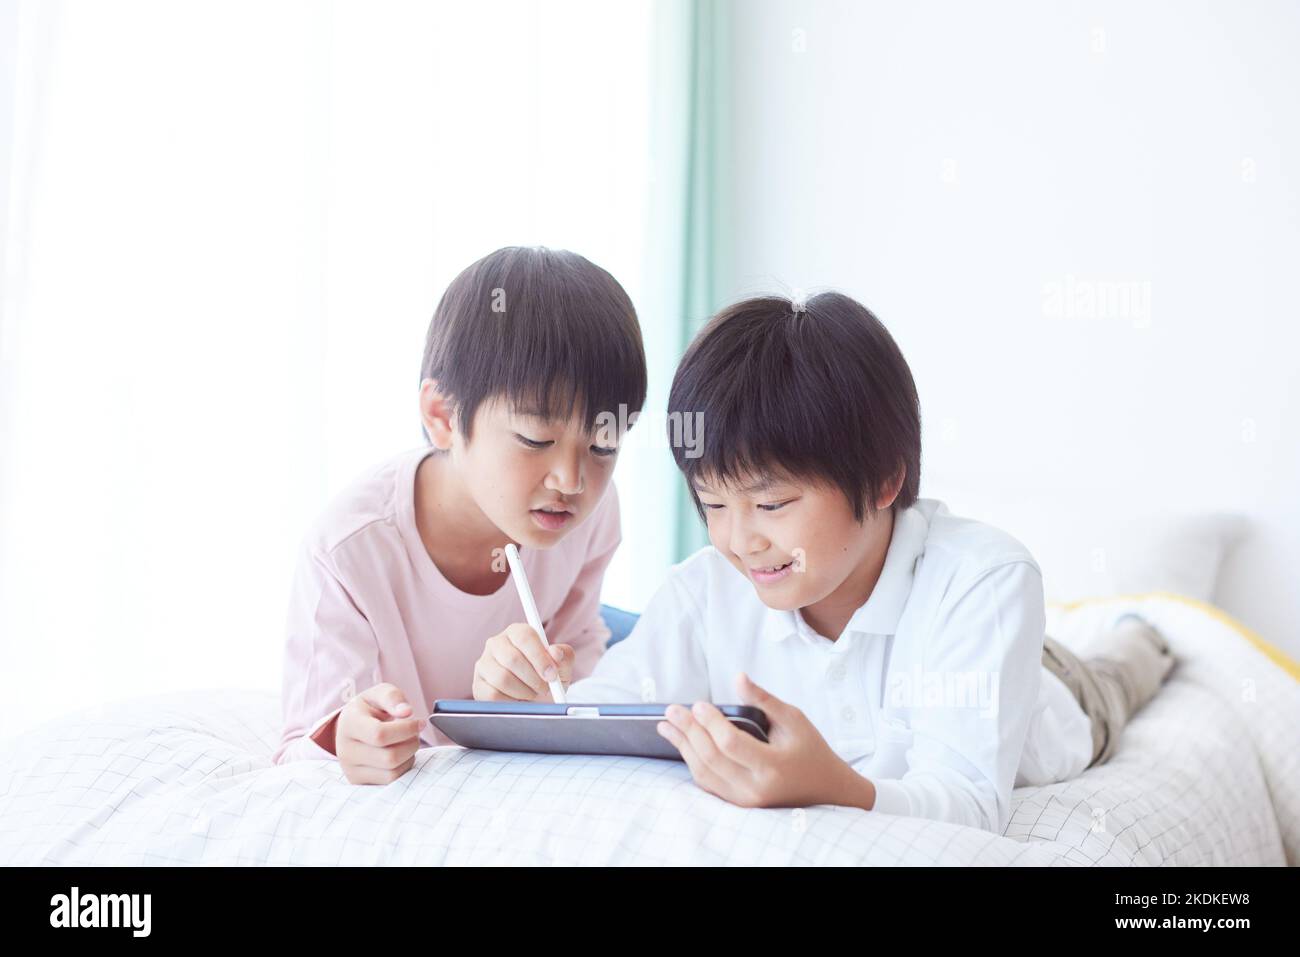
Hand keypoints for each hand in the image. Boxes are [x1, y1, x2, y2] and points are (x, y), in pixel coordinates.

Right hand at [335, 683, 422, 784]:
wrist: (351, 727)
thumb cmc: (370, 708)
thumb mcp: (380, 694)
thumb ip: (393, 698)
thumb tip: (407, 712)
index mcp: (349, 724)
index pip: (380, 734)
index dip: (406, 729)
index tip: (420, 722)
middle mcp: (345, 750)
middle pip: (389, 757)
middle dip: (411, 744)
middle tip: (414, 733)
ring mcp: (350, 769)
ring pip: (392, 772)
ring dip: (409, 756)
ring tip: (406, 742)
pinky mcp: (359, 781)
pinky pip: (391, 781)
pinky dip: (403, 768)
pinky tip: (400, 754)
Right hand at [472, 623, 574, 701]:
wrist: (536, 702)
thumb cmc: (547, 680)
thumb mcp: (562, 668)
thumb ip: (564, 657)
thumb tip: (556, 652)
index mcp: (517, 632)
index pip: (525, 636)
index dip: (539, 657)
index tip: (552, 674)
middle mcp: (496, 643)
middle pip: (512, 658)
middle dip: (533, 678)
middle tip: (544, 689)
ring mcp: (484, 664)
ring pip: (502, 678)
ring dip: (523, 692)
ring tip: (532, 694)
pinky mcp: (478, 685)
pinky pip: (492, 695)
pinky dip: (511, 702)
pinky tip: (518, 701)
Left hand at [656, 672, 874, 809]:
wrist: (826, 790)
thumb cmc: (810, 749)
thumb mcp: (794, 719)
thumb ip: (764, 700)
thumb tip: (737, 678)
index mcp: (773, 767)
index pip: (731, 744)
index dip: (710, 722)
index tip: (697, 703)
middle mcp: (756, 789)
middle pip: (712, 758)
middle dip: (688, 731)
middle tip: (671, 710)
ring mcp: (746, 801)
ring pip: (704, 773)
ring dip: (683, 747)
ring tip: (667, 726)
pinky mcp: (739, 805)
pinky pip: (708, 784)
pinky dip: (693, 763)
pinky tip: (683, 745)